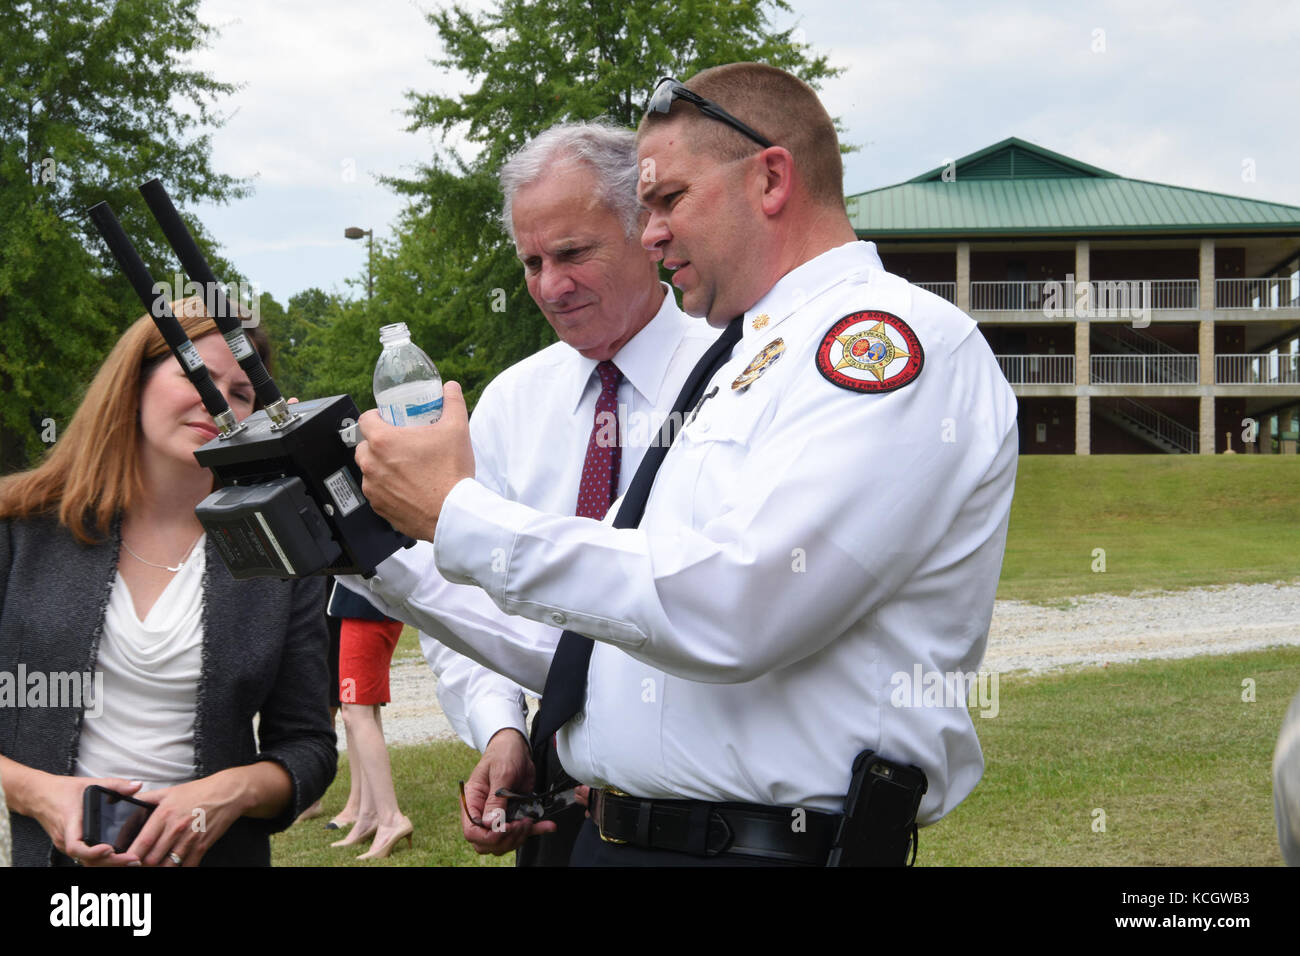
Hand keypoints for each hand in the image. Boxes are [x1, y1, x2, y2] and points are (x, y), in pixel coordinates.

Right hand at [27, 773, 143, 865]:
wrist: (39, 796)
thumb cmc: (62, 790)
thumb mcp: (90, 783)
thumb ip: (115, 785)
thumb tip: (137, 786)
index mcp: (70, 824)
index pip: (76, 846)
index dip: (92, 852)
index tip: (109, 849)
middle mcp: (66, 839)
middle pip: (86, 859)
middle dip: (111, 862)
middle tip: (133, 859)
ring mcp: (66, 845)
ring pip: (86, 862)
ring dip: (107, 863)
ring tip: (131, 860)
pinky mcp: (69, 845)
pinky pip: (85, 858)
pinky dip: (101, 860)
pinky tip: (118, 857)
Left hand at [124, 769, 257, 866]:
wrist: (227, 793)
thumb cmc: (197, 792)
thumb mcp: (168, 791)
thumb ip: (144, 799)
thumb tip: (118, 800)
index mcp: (164, 814)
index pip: (143, 842)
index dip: (131, 856)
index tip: (125, 860)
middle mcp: (176, 828)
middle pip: (152, 858)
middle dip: (143, 865)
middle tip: (138, 865)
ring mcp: (190, 839)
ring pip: (168, 865)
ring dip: (159, 868)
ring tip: (155, 866)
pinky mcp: (203, 845)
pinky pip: (188, 866)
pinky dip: (180, 869)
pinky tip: (175, 866)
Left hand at [354, 382, 474, 540]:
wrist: (452, 513)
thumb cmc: (451, 473)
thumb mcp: (457, 429)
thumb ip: (452, 403)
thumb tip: (451, 388)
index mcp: (383, 441)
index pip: (365, 419)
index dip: (376, 416)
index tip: (389, 420)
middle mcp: (372, 464)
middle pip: (364, 445)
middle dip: (378, 442)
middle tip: (399, 443)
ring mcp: (373, 488)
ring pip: (369, 470)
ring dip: (380, 465)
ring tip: (403, 466)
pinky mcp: (379, 507)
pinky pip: (376, 492)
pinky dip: (386, 487)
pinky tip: (405, 486)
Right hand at [460, 729, 556, 854]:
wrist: (518, 745)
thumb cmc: (503, 753)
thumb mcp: (501, 773)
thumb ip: (496, 799)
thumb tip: (491, 824)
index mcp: (473, 801)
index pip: (472, 831)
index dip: (488, 836)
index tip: (505, 828)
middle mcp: (483, 811)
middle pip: (487, 842)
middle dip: (505, 839)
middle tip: (521, 824)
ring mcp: (499, 814)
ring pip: (504, 841)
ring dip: (520, 836)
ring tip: (531, 822)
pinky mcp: (515, 813)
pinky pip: (522, 830)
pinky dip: (536, 830)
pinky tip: (547, 826)